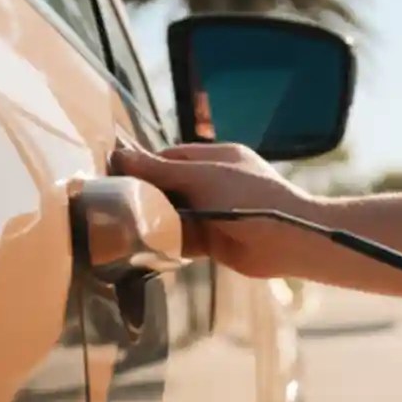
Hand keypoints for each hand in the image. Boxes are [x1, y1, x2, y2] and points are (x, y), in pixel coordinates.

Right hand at [112, 143, 318, 278]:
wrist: (286, 238)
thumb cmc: (248, 197)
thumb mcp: (201, 177)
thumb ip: (160, 170)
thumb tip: (119, 155)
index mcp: (216, 158)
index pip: (169, 157)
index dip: (144, 167)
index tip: (115, 177)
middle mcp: (214, 183)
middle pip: (169, 187)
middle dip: (147, 196)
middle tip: (114, 206)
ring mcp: (215, 212)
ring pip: (175, 214)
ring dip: (155, 221)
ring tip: (123, 227)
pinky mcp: (215, 241)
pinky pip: (185, 239)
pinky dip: (168, 242)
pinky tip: (146, 246)